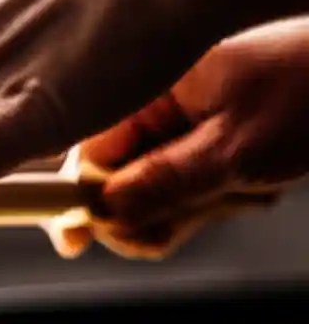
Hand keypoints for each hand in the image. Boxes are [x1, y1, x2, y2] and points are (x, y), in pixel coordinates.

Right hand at [47, 16, 308, 259]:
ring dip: (190, 209)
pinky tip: (248, 190)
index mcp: (151, 84)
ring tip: (241, 194)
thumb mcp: (237, 149)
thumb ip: (165, 181)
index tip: (74, 239)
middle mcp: (156, 100)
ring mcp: (181, 120)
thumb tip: (101, 211)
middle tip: (169, 231)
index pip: (88, 147)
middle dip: (145, 211)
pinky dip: (210, 203)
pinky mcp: (203, 139)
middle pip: (112, 175)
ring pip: (149, 189)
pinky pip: (182, 186)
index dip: (80, 196)